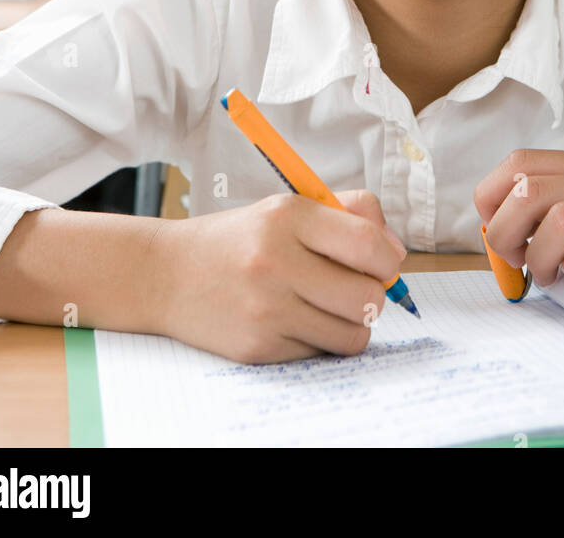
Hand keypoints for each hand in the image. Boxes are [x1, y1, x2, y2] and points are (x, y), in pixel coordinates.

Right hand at [148, 189, 407, 363]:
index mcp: (288, 217)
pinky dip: (318, 340)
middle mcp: (275, 261)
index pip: (369, 244)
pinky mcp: (257, 347)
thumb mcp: (288, 208)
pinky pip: (320, 353)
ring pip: (352, 334)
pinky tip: (293, 319)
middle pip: (367, 296)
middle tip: (353, 286)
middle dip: (372, 294)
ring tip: (326, 305)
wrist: (167, 274)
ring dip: (350, 323)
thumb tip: (396, 251)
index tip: (382, 261)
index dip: (388, 258)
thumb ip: (350, 214)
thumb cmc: (240, 240)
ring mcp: (265, 309)